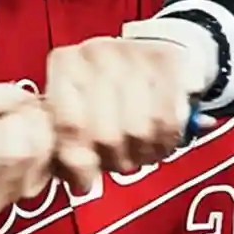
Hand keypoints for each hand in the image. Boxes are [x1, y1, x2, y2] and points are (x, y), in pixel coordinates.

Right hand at [0, 83, 55, 217]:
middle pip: (21, 153)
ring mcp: (20, 191)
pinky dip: (45, 128)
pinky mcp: (43, 180)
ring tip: (11, 118)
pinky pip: (57, 148)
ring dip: (32, 122)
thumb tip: (18, 98)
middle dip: (11, 120)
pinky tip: (25, 126)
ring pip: (44, 149)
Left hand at [44, 36, 214, 189]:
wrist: (143, 58)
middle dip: (113, 160)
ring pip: (139, 131)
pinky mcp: (167, 62)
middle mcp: (96, 53)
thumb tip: (79, 180)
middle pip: (105, 134)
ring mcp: (133, 54)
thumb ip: (65, 148)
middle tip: (117, 162)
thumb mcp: (72, 117)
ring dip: (141, 153)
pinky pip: (168, 121)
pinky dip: (165, 141)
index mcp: (64, 64)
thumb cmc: (101, 96)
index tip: (85, 181)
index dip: (79, 163)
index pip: (68, 126)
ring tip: (138, 150)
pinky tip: (157, 141)